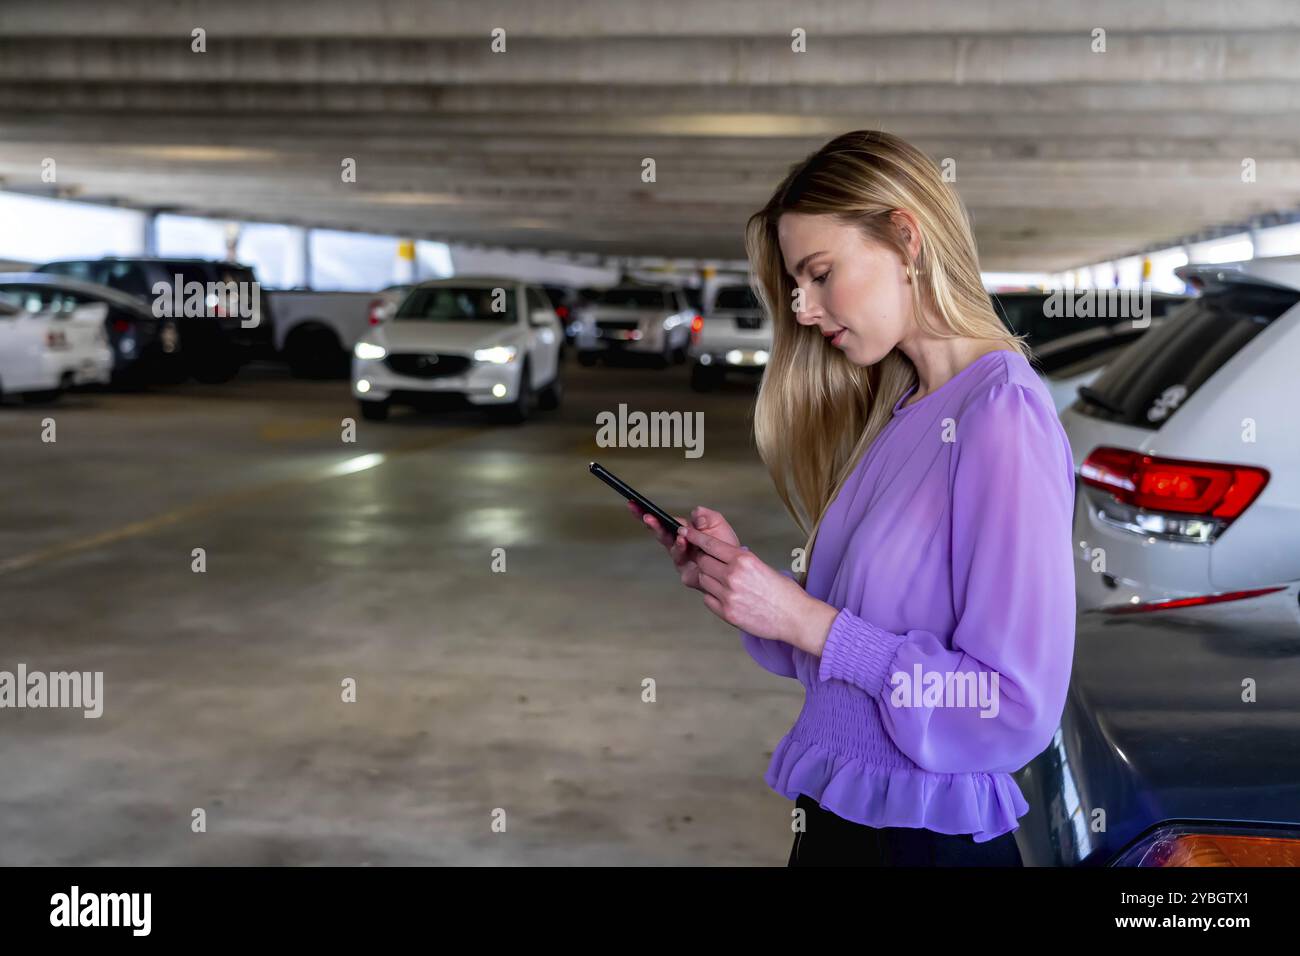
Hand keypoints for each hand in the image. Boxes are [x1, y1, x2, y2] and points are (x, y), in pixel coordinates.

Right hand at [630, 502, 738, 591]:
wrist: (734, 569)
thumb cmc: (725, 546)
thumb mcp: (718, 524)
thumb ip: (706, 516)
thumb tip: (695, 511)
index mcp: (684, 532)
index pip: (664, 522)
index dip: (650, 514)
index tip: (636, 505)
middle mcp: (679, 545)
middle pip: (660, 533)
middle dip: (652, 523)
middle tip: (645, 515)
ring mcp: (681, 559)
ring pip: (669, 545)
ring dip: (666, 534)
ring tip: (667, 524)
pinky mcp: (685, 572)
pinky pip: (680, 559)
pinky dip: (680, 547)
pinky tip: (681, 539)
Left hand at [680, 524, 835, 652]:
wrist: (795, 617)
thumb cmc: (782, 591)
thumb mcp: (761, 566)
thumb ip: (738, 561)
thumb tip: (719, 556)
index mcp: (743, 560)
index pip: (710, 545)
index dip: (695, 537)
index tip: (685, 532)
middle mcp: (733, 575)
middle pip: (702, 562)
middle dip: (704, 561)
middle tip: (713, 565)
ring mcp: (728, 595)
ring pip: (703, 580)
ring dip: (709, 579)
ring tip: (724, 583)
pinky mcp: (727, 612)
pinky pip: (707, 599)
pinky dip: (713, 597)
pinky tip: (727, 597)